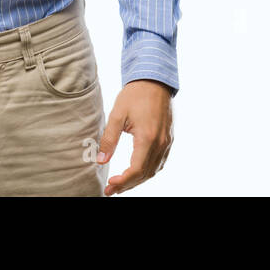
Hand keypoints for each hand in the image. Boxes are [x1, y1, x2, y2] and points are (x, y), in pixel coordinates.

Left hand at [97, 79, 173, 194]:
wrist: (155, 80)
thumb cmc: (135, 95)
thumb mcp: (117, 114)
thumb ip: (109, 139)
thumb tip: (101, 160)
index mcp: (147, 137)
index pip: (136, 170)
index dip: (122, 182)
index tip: (109, 186)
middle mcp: (160, 142)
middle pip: (145, 174)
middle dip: (128, 185)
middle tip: (111, 189)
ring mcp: (166, 141)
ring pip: (154, 170)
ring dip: (138, 180)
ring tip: (122, 183)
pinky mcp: (168, 138)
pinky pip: (160, 162)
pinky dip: (148, 171)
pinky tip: (138, 171)